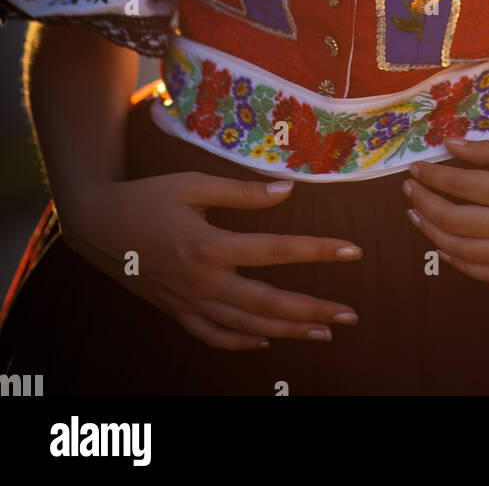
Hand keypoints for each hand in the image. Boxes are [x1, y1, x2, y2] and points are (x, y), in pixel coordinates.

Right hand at [56, 171, 362, 349]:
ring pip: (247, 327)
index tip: (353, 252)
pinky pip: (214, 337)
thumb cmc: (147, 197)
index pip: (278, 251)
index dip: (319, 251)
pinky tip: (266, 341)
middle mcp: (203, 282)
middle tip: (350, 315)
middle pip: (269, 303)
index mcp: (210, 246)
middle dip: (313, 310)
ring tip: (323, 333)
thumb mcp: (193, 184)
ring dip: (289, 331)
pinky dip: (242, 344)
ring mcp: (189, 303)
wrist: (96, 225)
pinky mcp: (176, 312)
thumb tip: (289, 191)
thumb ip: (243, 191)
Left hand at [402, 135, 488, 282]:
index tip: (416, 167)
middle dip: (425, 204)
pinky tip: (449, 251)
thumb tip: (451, 146)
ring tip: (417, 217)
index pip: (461, 185)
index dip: (433, 176)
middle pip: (455, 221)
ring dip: (434, 235)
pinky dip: (464, 265)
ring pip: (466, 253)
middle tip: (409, 189)